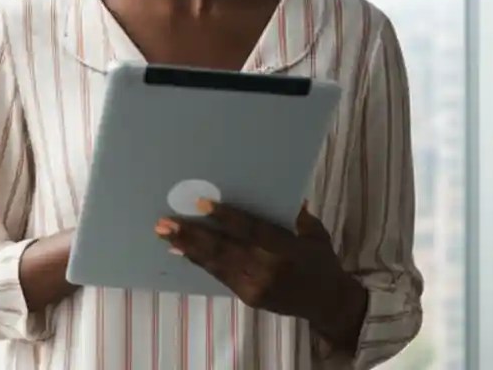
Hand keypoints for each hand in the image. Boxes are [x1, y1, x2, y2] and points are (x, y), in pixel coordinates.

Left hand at [156, 200, 367, 352]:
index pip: (252, 230)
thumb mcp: (314, 233)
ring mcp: (256, 287)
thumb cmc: (321, 261)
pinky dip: (199, 261)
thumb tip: (274, 188)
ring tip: (164, 234)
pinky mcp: (248, 297)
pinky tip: (180, 250)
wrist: (328, 304)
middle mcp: (268, 270)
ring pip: (216, 263)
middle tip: (164, 221)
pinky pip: (219, 276)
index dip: (226, 217)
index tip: (200, 202)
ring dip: (187, 247)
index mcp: (288, 250)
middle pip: (225, 249)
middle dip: (192, 235)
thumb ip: (294, 214)